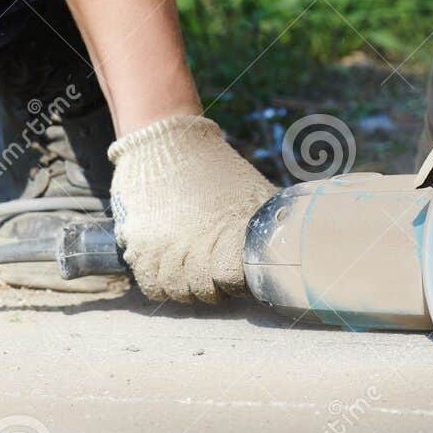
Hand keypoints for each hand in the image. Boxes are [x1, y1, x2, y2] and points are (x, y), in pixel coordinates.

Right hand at [108, 115, 277, 303]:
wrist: (166, 141)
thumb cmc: (214, 167)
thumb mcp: (251, 189)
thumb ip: (267, 217)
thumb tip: (294, 235)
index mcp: (223, 231)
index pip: (230, 278)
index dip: (236, 281)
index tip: (237, 273)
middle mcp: (189, 244)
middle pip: (202, 291)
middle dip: (212, 286)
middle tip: (215, 275)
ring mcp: (160, 247)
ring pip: (174, 291)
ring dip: (185, 287)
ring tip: (192, 274)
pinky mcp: (137, 244)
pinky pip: (149, 283)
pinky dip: (160, 283)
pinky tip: (170, 271)